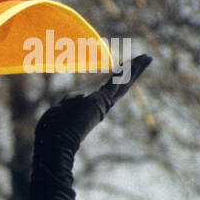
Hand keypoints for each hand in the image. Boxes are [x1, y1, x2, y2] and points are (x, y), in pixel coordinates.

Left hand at [34, 54, 151, 153]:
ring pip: (123, 82)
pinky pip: (117, 82)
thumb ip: (70, 101)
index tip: (125, 69)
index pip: (109, 89)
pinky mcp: (102, 100)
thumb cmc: (53, 130)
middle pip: (121, 84)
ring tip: (147, 57)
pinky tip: (136, 62)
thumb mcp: (60, 109)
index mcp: (92, 107)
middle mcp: (102, 106)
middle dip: (134, 71)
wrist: (54, 142)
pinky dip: (127, 72)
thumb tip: (80, 95)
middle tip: (146, 59)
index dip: (118, 79)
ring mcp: (103, 103)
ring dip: (135, 68)